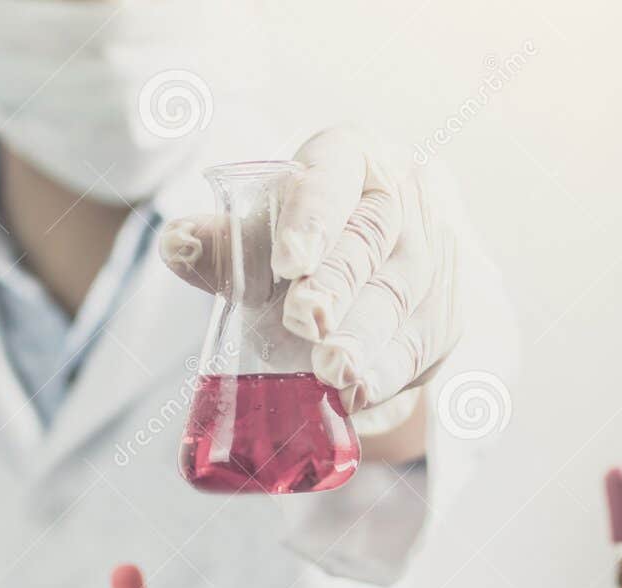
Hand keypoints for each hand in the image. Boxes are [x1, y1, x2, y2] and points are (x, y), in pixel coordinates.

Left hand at [161, 126, 461, 418]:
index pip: (335, 175)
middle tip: (307, 319)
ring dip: (362, 339)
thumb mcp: (263, 237)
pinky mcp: (443, 316)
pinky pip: (416, 345)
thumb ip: (225, 244)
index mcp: (351, 159)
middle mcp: (403, 199)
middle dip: (339, 283)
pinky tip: (356, 394)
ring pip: (398, 297)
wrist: (376, 271)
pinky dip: (383, 373)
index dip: (313, 216)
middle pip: (372, 239)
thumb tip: (178, 244)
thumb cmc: (307, 245)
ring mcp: (432, 258)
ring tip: (331, 371)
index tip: (290, 260)